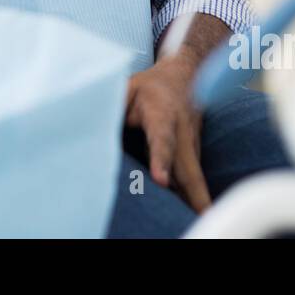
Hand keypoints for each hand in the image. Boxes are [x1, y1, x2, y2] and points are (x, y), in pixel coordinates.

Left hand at [125, 58, 211, 211]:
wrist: (186, 75)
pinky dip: (194, 197)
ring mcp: (190, 144)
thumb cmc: (150, 85)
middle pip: (188, 167)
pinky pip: (191, 178)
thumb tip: (92, 123)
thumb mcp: (128, 86)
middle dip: (195, 194)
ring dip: (198, 200)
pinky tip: (192, 213)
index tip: (161, 181)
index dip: (161, 159)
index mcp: (162, 113)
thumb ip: (113, 104)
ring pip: (193, 176)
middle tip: (202, 216)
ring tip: (201, 220)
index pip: (161, 138)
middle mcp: (181, 132)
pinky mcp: (192, 154)